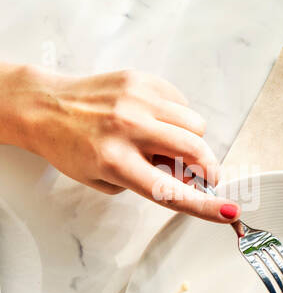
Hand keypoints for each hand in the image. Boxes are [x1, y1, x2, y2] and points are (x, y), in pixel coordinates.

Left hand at [0, 62, 237, 223]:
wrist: (43, 106)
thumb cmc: (72, 146)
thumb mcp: (106, 178)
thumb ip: (150, 182)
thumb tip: (189, 177)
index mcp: (116, 161)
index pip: (171, 190)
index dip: (205, 205)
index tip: (230, 212)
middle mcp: (128, 128)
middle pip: (195, 149)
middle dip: (207, 166)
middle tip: (202, 173)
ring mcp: (135, 100)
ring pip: (194, 124)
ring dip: (190, 138)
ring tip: (166, 141)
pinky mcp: (140, 81)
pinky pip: (181, 102)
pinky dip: (176, 115)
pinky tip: (155, 119)